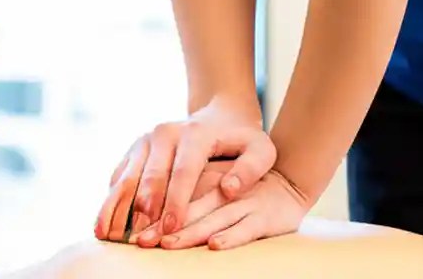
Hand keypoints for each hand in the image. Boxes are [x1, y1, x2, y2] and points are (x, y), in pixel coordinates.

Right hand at [94, 100, 273, 242]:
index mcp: (195, 134)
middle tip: (140, 236)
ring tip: (107, 234)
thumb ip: (251, 169)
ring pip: (128, 176)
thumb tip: (228, 190)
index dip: (177, 201)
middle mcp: (165, 133)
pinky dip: (111, 201)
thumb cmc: (241, 140)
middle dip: (144, 208)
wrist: (218, 116)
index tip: (173, 227)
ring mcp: (145, 140)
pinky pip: (119, 177)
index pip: (184, 171)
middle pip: (151, 175)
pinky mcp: (134, 150)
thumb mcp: (260, 149)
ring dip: (117, 206)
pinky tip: (104, 224)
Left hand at [149, 167, 311, 250]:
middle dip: (165, 225)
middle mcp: (224, 189)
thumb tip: (146, 207)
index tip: (134, 227)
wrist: (288, 180)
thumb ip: (188, 189)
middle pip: (191, 208)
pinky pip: (247, 228)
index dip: (156, 210)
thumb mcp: (214, 178)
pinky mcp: (265, 218)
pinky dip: (231, 236)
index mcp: (208, 177)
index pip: (178, 192)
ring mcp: (245, 203)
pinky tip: (215, 245)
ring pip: (214, 218)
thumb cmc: (243, 181)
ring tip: (168, 244)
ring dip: (191, 232)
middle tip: (142, 240)